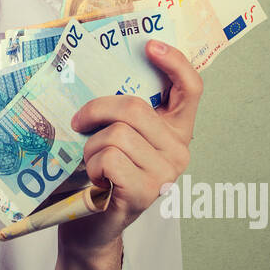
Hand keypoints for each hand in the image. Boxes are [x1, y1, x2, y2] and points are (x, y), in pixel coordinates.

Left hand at [58, 39, 202, 253]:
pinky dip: (92, 165)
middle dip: (96, 111)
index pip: (191, 88)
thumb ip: (122, 110)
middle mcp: (179, 150)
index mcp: (175, 130)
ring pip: (116, 134)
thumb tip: (97, 68)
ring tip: (91, 164)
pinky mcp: (146, 192)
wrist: (90, 224)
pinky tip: (96, 181)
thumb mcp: (116, 135)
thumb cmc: (100, 172)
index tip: (149, 46)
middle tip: (78, 123)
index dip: (175, 61)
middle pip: (135, 107)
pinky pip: (109, 158)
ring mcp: (166, 173)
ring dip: (90, 147)